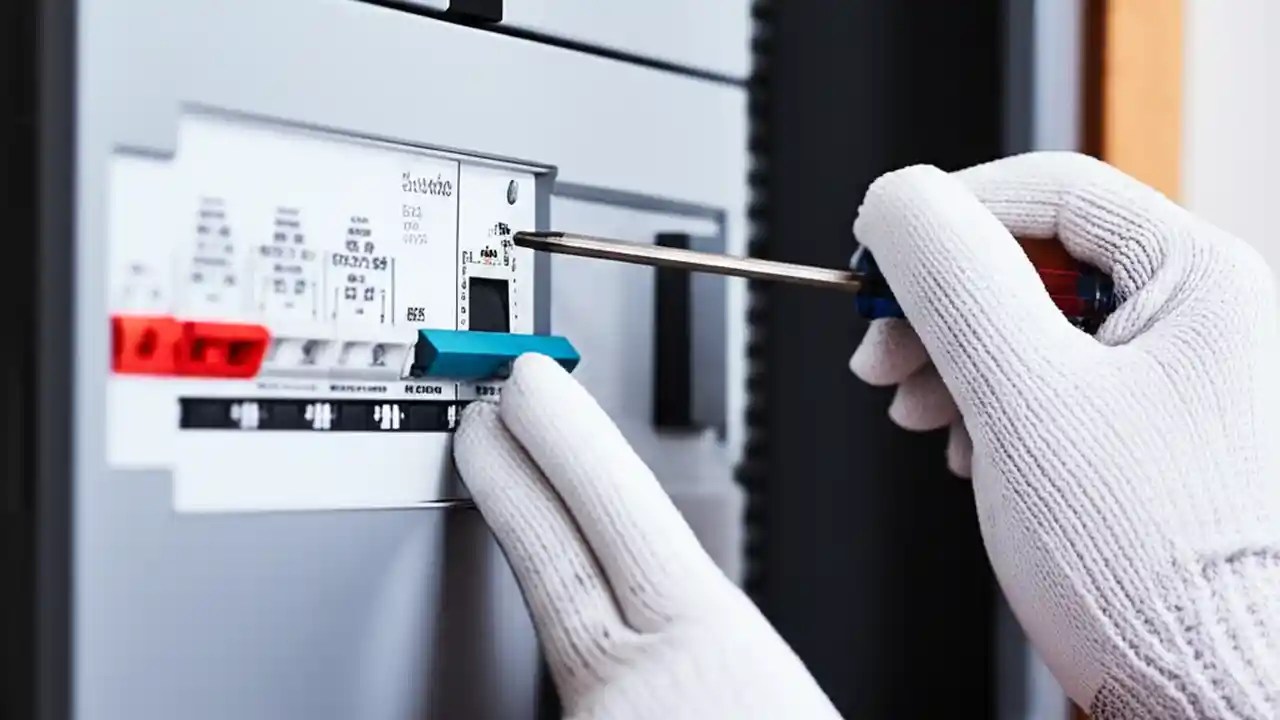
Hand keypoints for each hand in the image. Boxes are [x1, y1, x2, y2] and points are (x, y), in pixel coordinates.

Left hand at [454, 353, 839, 719]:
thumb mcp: (789, 690)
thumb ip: (733, 645)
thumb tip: (708, 627)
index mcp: (707, 649)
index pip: (615, 512)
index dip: (564, 437)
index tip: (532, 387)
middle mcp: (628, 687)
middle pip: (550, 557)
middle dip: (511, 475)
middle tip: (483, 419)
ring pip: (563, 637)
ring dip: (547, 575)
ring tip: (525, 523)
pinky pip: (575, 698)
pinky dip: (596, 676)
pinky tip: (617, 678)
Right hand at [850, 152, 1279, 717]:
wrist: (1222, 696)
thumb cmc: (1161, 573)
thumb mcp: (1025, 400)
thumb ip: (954, 280)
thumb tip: (898, 201)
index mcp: (1198, 281)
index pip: (1050, 190)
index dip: (946, 211)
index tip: (877, 249)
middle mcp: (1200, 320)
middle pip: (1036, 260)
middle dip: (939, 304)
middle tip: (881, 351)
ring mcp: (1178, 381)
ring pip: (1035, 327)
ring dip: (955, 361)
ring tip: (920, 411)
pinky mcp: (1149, 435)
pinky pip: (1053, 386)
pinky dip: (992, 407)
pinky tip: (969, 447)